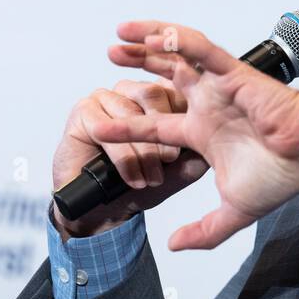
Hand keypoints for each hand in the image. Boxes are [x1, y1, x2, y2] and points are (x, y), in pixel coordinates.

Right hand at [51, 77, 209, 239]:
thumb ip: (198, 152)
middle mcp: (130, 92)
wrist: (107, 212)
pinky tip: (133, 178)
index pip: (175, 86)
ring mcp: (105, 98)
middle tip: (172, 159)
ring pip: (130, 113)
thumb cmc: (142, 185)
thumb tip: (215, 135)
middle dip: (164, 129)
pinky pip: (105, 128)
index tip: (196, 133)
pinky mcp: (83, 112)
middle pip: (152, 93)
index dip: (186, 108)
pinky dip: (123, 158)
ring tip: (153, 177)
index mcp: (156, 98)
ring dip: (144, 150)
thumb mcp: (180, 171)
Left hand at [101, 20, 298, 250]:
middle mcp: (208, 104)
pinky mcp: (234, 74)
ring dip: (149, 42)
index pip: (155, 124)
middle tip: (110, 52)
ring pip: (178, 54)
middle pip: (164, 75)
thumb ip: (204, 230)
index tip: (99, 122)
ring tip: (121, 34)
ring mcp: (219, 87)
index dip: (126, 123)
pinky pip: (203, 50)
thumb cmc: (281, 179)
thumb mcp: (232, 211)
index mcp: (203, 132)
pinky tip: (157, 36)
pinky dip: (181, 40)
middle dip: (136, 62)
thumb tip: (175, 245)